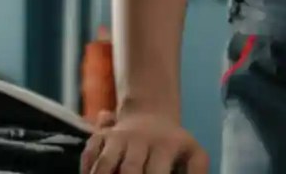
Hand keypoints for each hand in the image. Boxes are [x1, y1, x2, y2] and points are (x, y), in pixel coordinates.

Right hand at [79, 110, 209, 173]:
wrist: (152, 116)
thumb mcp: (194, 155)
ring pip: (105, 163)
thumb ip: (198, 172)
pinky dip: (87, 169)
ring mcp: (118, 137)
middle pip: (130, 170)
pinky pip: (89, 153)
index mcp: (165, 146)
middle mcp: (139, 140)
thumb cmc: (175, 147)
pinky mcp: (101, 136)